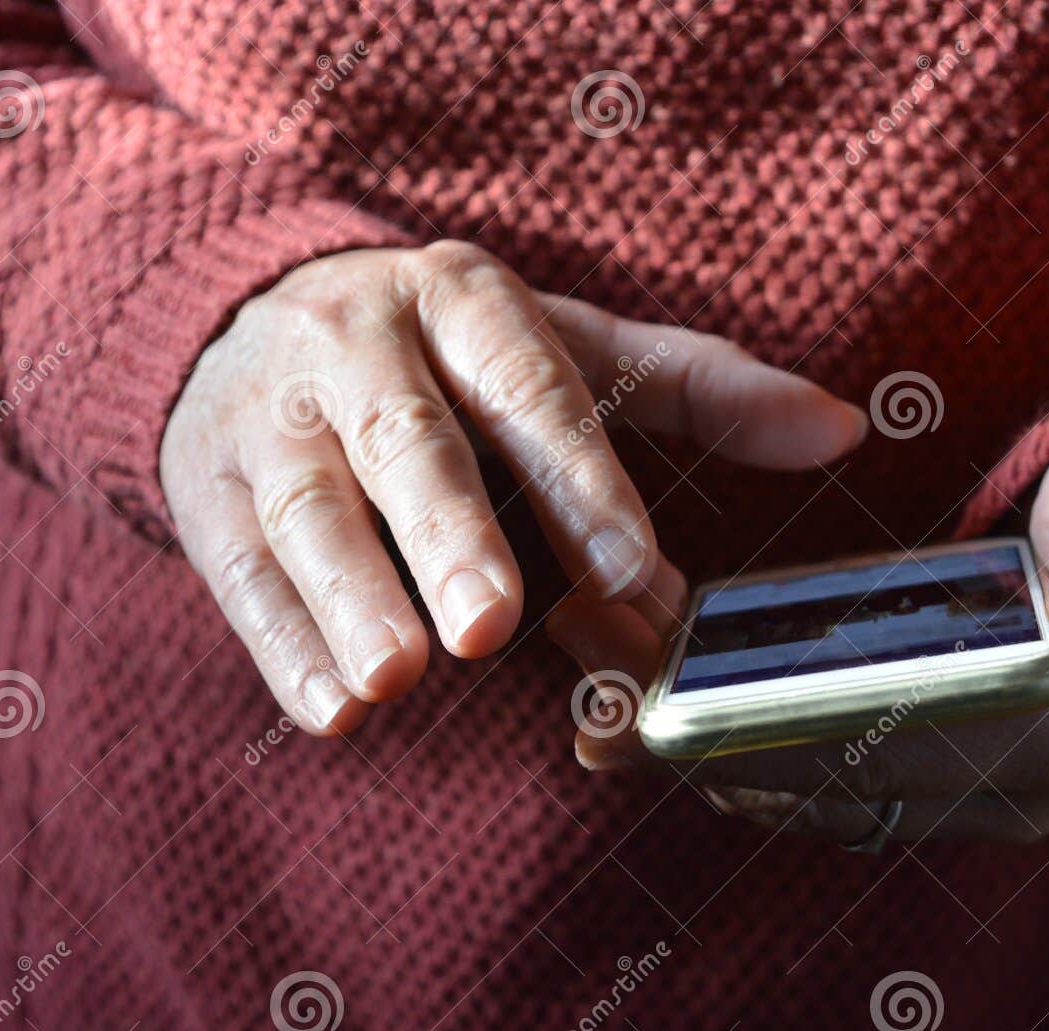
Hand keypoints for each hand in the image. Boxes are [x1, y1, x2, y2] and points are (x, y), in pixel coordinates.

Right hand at [160, 241, 866, 734]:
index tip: (633, 571)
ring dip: (350, 598)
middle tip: (487, 628)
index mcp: (466, 303)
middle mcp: (360, 347)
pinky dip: (282, 643)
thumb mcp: (568, 346)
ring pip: (309, 511)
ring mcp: (272, 417)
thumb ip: (703, 390)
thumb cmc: (450, 354)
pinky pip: (239, 570)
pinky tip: (332, 709)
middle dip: (451, 537)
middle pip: (411, 446)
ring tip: (396, 677)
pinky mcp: (204, 488)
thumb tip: (843, 427)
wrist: (246, 316)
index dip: (580, 478)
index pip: (531, 388)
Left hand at [547, 401, 1048, 844]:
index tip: (665, 706)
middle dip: (704, 741)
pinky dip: (727, 741)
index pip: (899, 754)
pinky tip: (647, 700)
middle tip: (587, 690)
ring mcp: (965, 788)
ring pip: (807, 790)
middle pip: (831, 783)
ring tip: (589, 687)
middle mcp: (1010, 787)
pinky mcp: (926, 768)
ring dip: (697, 747)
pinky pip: (811, 774)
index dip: (776, 734)